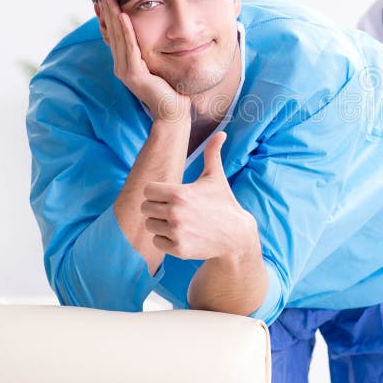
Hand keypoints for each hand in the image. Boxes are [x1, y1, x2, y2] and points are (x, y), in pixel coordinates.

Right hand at [97, 0, 188, 120]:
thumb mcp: (157, 66)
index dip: (108, 17)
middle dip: (107, 11)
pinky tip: (122, 15)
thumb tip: (154, 38)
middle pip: (111, 33)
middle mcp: (121, 66)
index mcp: (125, 64)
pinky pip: (129, 47)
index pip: (114, 36)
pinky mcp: (134, 75)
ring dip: (113, 15)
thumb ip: (150, 53)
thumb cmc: (170, 90)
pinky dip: (126, 30)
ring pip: (117, 37)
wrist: (173, 113)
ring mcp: (125, 71)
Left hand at [141, 132, 258, 260]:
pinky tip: (182, 234)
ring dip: (160, 223)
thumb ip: (212, 153)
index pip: (148, 190)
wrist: (236, 235)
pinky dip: (165, 240)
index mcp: (180, 193)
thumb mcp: (216, 177)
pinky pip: (156, 242)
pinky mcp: (178, 249)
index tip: (169, 195)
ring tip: (179, 221)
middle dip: (157, 207)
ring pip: (150, 225)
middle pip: (145, 208)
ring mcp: (176, 233)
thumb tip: (222, 132)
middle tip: (174, 209)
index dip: (157, 192)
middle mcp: (175, 213)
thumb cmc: (223, 203)